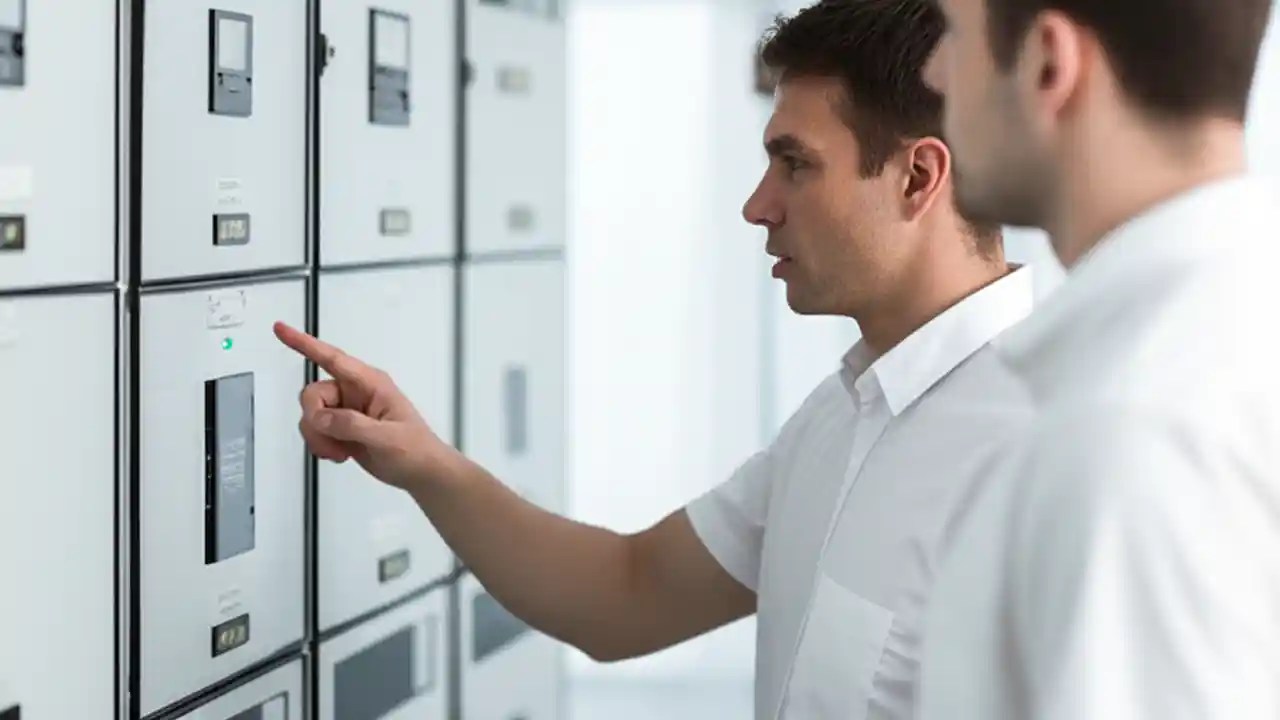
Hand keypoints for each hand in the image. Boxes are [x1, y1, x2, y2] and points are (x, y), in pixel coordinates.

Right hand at [273, 321, 460, 489]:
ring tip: (341, 451)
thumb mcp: (387, 437)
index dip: (304, 343)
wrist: (420, 473)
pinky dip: (320, 444)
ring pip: (311, 415)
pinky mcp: (341, 428)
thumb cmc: (415, 449)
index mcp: (370, 383)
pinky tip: (340, 453)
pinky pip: (314, 430)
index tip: (281, 329)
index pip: (332, 358)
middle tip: (332, 440)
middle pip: (313, 394)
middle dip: (315, 420)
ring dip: (319, 437)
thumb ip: (352, 425)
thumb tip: (322, 418)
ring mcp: (347, 410)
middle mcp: (355, 392)